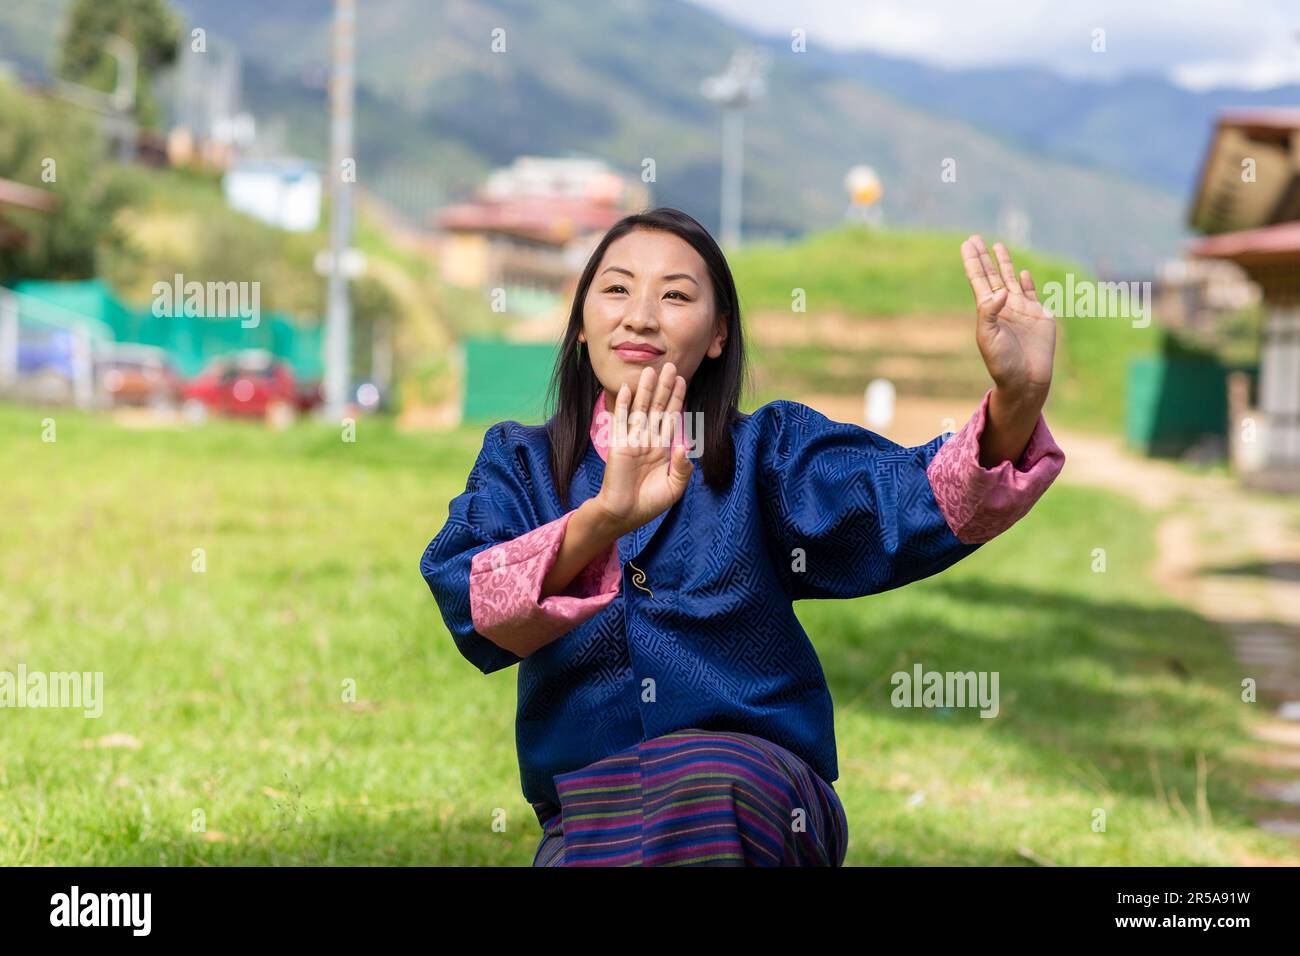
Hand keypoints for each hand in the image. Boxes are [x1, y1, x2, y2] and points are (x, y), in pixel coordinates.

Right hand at [591, 363, 693, 537]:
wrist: (624, 514)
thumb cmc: (649, 504)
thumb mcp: (674, 487)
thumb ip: (683, 467)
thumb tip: (686, 445)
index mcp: (663, 449)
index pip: (671, 418)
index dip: (677, 400)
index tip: (683, 381)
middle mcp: (648, 441)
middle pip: (658, 408)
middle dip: (665, 387)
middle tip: (671, 365)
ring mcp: (633, 440)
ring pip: (642, 409)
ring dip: (647, 389)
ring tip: (651, 370)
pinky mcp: (619, 444)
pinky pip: (622, 420)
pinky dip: (625, 404)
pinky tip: (629, 389)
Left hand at [960, 235, 1055, 406]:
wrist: (1026, 380)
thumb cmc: (1002, 363)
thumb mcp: (988, 338)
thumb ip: (990, 313)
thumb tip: (1000, 291)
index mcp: (988, 311)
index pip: (979, 280)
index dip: (973, 262)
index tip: (966, 244)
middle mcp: (1003, 307)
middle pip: (992, 275)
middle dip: (983, 257)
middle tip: (974, 238)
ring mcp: (1022, 310)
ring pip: (1011, 280)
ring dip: (1004, 263)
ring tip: (997, 246)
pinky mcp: (1040, 316)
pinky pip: (1032, 294)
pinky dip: (1027, 283)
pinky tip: (1022, 273)